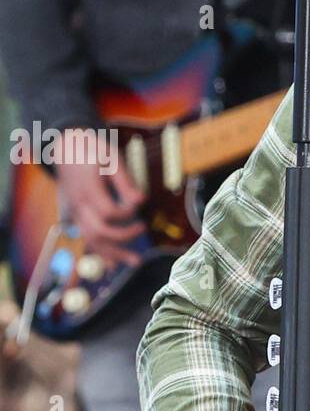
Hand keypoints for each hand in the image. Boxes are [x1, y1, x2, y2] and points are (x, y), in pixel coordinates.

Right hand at [55, 141, 145, 266]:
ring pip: (92, 240)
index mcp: (88, 191)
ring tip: (134, 262)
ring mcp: (76, 213)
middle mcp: (80, 205)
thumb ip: (125, 181)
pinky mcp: (77, 216)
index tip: (137, 206)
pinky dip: (101, 252)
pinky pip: (87, 238)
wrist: (66, 147)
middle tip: (142, 229)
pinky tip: (113, 263)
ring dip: (114, 253)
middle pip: (99, 232)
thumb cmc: (91, 150)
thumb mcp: (111, 158)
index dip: (126, 214)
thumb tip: (140, 201)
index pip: (109, 213)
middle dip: (123, 238)